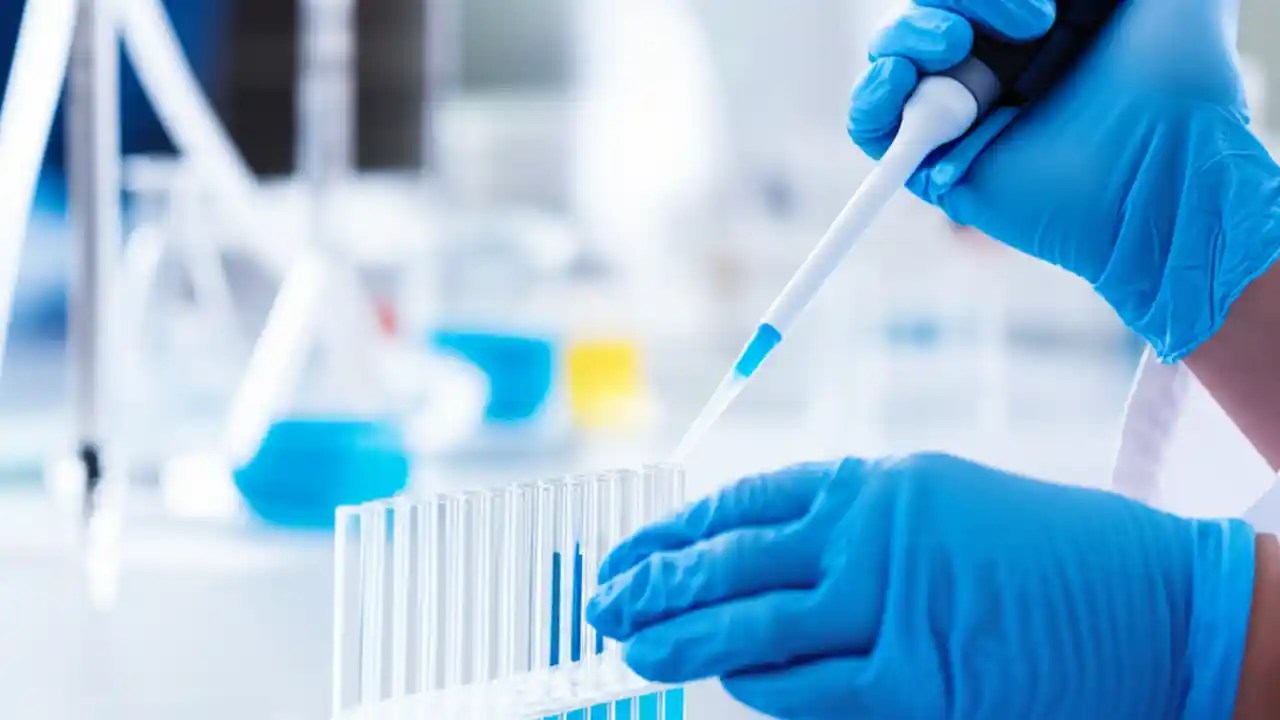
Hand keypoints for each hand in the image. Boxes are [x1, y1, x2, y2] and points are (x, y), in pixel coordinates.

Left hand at [588, 454, 1253, 717]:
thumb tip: (755, 550)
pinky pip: (807, 688)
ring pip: (751, 626)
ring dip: (680, 640)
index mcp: (869, 484)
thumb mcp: (932, 500)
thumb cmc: (1040, 550)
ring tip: (632, 649)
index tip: (625, 554)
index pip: (739, 504)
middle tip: (602, 605)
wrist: (1152, 601)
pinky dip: (760, 687)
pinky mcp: (915, 683)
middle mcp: (868, 537)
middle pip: (728, 563)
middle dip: (653, 586)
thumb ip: (845, 522)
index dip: (672, 533)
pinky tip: (731, 682)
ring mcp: (889, 609)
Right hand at [849, 0, 1279, 360]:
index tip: (1049, 7)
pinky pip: (871, 126)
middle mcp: (998, 66)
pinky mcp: (937, 165)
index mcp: (1045, 22)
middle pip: (929, 14)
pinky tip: (896, 83)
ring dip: (909, 35)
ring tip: (953, 46)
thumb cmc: (1179, 83)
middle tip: (1031, 21)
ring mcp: (965, 113)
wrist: (1169, 170)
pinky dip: (870, 99)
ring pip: (894, 55)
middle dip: (957, 1)